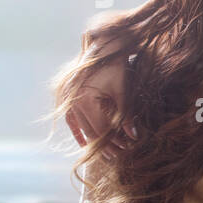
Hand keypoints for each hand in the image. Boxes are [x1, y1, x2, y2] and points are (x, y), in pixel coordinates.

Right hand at [66, 43, 132, 158]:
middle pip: (91, 131)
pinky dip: (79, 131)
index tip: (126, 150)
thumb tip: (133, 137)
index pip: (101, 130)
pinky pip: (72, 120)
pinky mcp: (69, 98)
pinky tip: (84, 144)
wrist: (102, 47)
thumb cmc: (115, 66)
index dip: (114, 142)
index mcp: (86, 101)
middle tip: (119, 156)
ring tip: (107, 153)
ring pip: (82, 127)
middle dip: (106, 145)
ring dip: (95, 140)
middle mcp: (73, 103)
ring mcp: (69, 101)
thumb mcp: (122, 91)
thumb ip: (126, 115)